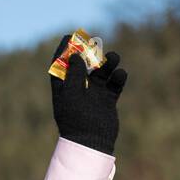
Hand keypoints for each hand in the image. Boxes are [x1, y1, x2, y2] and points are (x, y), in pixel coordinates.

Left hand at [50, 34, 127, 155]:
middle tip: (96, 44)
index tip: (69, 36)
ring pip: (101, 72)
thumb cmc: (77, 119)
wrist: (92, 142)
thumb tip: (74, 54)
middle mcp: (78, 90)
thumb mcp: (72, 94)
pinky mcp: (108, 100)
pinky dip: (118, 76)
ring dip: (108, 63)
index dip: (63, 51)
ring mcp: (94, 95)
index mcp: (64, 89)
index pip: (60, 66)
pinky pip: (114, 83)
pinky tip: (119, 74)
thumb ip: (73, 74)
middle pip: (83, 65)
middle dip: (89, 54)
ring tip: (114, 57)